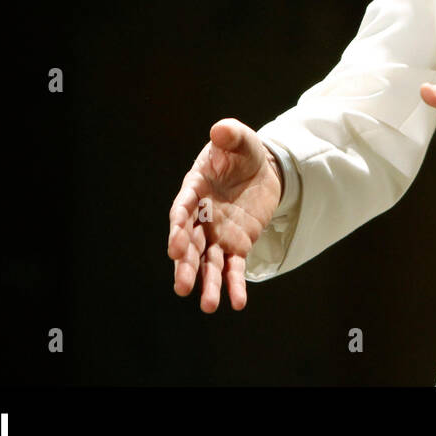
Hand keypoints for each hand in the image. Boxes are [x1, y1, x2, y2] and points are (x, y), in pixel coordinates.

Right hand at [167, 119, 283, 311]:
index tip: (175, 248)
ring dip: (207, 284)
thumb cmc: (241, 152)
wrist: (261, 169)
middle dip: (185, 266)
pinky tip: (237, 304)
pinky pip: (235, 268)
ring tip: (209, 305)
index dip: (177, 229)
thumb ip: (230, 135)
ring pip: (208, 263)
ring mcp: (217, 235)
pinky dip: (235, 285)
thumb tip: (221, 129)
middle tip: (183, 286)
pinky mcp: (236, 246)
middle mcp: (200, 218)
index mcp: (194, 191)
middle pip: (190, 245)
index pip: (182, 212)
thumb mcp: (239, 139)